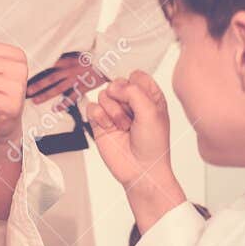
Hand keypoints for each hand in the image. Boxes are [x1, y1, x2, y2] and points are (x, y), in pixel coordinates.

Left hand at [28, 52, 108, 107]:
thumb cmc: (95, 55)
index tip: (27, 72)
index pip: (49, 64)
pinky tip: (56, 109)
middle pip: (50, 78)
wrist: (109, 61)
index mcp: (68, 59)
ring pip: (58, 89)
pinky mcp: (83, 87)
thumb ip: (67, 54)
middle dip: (37, 85)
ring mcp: (76, 80)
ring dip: (46, 95)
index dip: (37, 68)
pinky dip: (64, 104)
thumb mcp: (79, 50)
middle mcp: (70, 70)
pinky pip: (72, 97)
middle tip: (26, 90)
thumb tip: (55, 53)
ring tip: (35, 101)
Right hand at [85, 71, 174, 187]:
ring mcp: (115, 112)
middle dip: (123, 100)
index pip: (136, 76)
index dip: (135, 85)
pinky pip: (91, 106)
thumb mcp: (151, 111)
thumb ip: (134, 91)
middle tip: (131, 116)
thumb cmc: (153, 145)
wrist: (141, 170)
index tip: (140, 100)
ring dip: (113, 111)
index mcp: (149, 97)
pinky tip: (109, 127)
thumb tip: (114, 87)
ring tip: (123, 126)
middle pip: (117, 83)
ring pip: (104, 94)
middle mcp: (132, 103)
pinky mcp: (100, 122)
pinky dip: (99, 116)